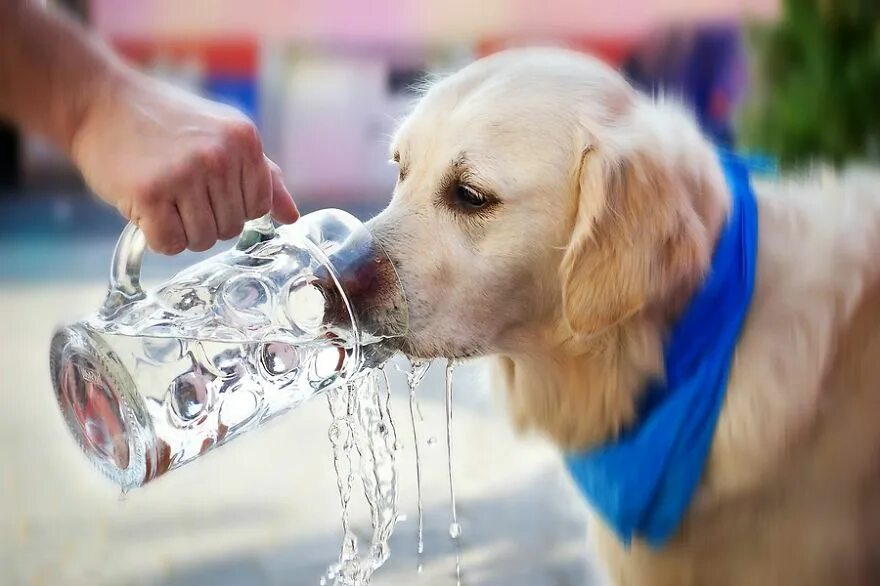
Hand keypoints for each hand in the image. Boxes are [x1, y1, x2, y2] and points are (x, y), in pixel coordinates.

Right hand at [71, 72, 297, 253]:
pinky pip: (170, 244)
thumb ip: (263, 176)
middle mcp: (220, 156)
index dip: (231, 206)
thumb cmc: (165, 122)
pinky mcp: (150, 193)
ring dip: (181, 229)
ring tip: (164, 195)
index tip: (207, 187)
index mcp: (244, 140)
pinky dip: (158, 236)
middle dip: (205, 219)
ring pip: (202, 240)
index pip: (258, 208)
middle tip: (179, 188)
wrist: (100, 100)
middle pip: (231, 228)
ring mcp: (185, 174)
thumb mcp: (224, 135)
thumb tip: (292, 217)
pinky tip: (147, 208)